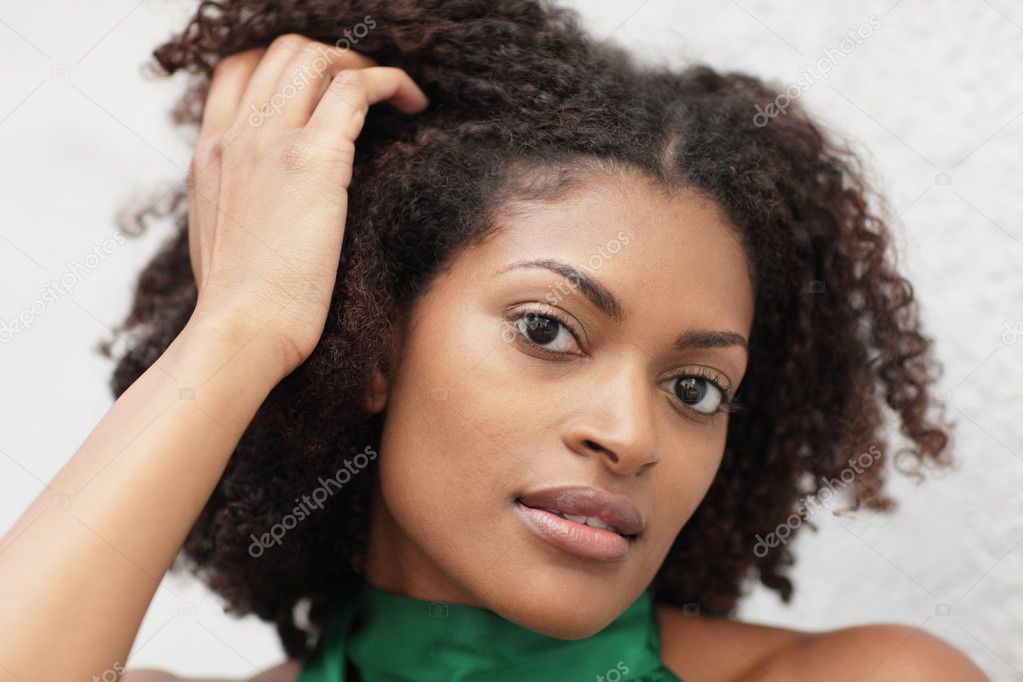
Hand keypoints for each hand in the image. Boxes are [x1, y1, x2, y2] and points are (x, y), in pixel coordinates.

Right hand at [184, 33, 427, 375]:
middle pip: (282, 53)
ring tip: (395, 96)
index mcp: (209, 155)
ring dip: (362, 65)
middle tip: (366, 92)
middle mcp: (235, 136)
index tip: (322, 92)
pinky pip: (357, 88)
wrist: (240, 332)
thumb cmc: (242, 310)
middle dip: (331, 59)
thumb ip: (240, 204)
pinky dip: (392, 82)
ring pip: (316, 58)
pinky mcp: (313, 159)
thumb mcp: (221, 242)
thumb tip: (269, 206)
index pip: (238, 71)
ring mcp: (270, 142)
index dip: (285, 68)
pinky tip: (414, 104)